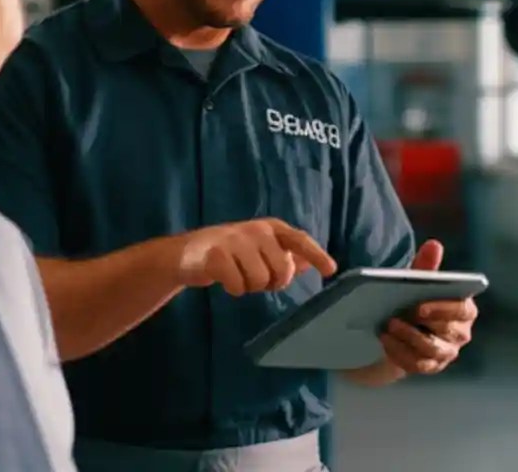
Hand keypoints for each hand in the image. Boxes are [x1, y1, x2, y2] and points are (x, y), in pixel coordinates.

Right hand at [175, 218, 338, 295]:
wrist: (186, 253)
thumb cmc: (230, 252)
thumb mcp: (259, 249)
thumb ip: (285, 255)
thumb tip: (309, 264)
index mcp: (270, 227)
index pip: (299, 240)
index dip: (317, 255)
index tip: (331, 270)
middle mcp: (256, 230)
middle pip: (282, 270)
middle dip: (271, 282)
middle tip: (256, 277)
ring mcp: (235, 240)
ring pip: (260, 281)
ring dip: (249, 286)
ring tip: (237, 275)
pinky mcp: (216, 255)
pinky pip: (238, 286)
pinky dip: (233, 289)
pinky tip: (224, 279)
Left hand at [378, 240, 478, 375]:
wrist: (404, 327)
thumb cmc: (416, 298)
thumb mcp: (419, 281)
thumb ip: (427, 265)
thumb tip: (434, 244)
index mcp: (465, 309)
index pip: (462, 309)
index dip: (443, 309)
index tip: (419, 306)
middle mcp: (461, 332)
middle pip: (447, 332)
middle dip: (421, 325)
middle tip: (395, 318)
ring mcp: (447, 352)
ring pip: (431, 351)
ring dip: (407, 340)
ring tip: (387, 328)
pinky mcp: (432, 366)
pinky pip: (418, 365)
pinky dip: (400, 354)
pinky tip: (385, 342)